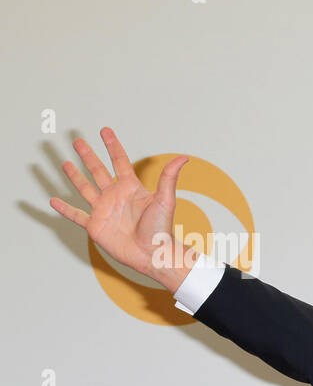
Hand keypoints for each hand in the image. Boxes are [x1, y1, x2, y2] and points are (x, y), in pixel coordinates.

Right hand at [48, 127, 194, 288]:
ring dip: (74, 176)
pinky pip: (76, 216)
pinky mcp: (95, 226)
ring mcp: (104, 210)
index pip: (119, 161)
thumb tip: (184, 157)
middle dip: (87, 156)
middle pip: (97, 171)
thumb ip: (169, 177)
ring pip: (85, 189)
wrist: (152, 254)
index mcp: (131, 188)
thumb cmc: (161, 229)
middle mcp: (115, 196)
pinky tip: (54, 201)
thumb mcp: (165, 200)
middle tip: (78, 141)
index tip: (105, 131)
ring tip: (64, 163)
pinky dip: (64, 209)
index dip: (112, 146)